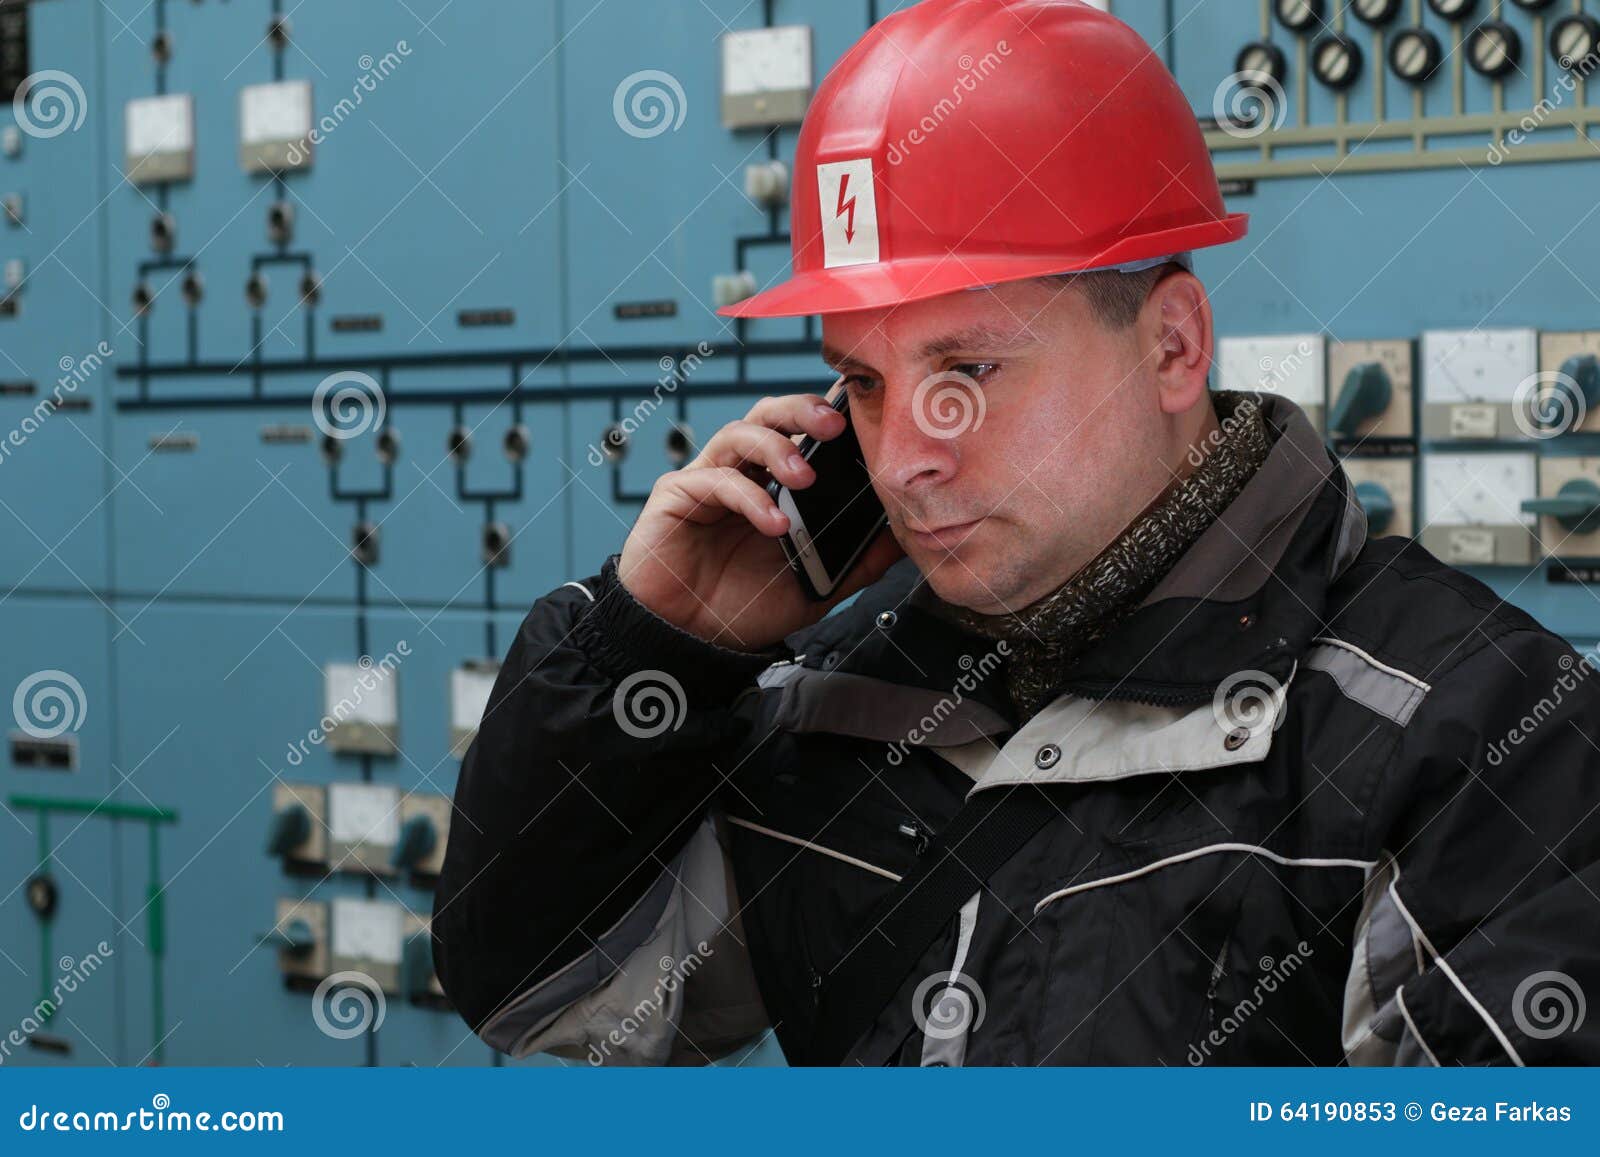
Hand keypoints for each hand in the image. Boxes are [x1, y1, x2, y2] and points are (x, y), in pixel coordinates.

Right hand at [617, 392, 903, 649]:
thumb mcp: (815, 586)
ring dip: (778, 448)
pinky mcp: (677, 495)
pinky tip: (774, 522)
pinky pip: (716, 480)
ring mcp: (706, 479)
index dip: (827, 418)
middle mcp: (740, 472)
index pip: (800, 433)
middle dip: (802, 411)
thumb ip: (857, 560)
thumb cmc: (742, 607)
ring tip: (806, 476)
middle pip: (769, 415)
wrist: (688, 641)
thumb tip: (904, 536)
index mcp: (771, 483)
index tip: (863, 418)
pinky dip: (751, 497)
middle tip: (834, 425)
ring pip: (740, 434)